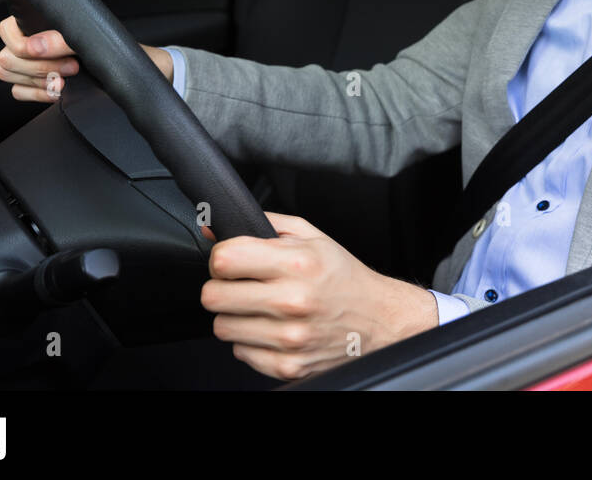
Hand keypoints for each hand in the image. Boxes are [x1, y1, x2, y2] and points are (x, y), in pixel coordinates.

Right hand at [0, 15, 172, 100]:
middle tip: (72, 66)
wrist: (131, 72)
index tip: (48, 50)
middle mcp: (32, 44)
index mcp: (40, 24)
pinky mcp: (37, 87)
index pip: (7, 29)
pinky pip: (18, 92)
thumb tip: (36, 45)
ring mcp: (31, 67)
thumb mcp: (92, 38)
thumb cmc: (112, 48)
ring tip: (67, 80)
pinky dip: (38, 94)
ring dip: (38, 79)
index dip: (21, 42)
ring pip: (8, 74)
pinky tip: (59, 92)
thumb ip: (63, 38)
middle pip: (7, 57)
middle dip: (40, 65)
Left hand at [200, 212, 437, 381]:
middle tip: (243, 285)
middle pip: (213, 296)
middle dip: (222, 287)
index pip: (224, 260)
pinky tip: (273, 329)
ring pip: (222, 327)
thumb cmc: (343, 277)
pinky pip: (240, 352)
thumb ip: (264, 225)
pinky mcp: (287, 365)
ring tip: (261, 308)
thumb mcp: (312, 237)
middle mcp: (292, 302)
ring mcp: (289, 338)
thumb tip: (213, 230)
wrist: (378, 320)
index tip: (233, 261)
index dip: (221, 258)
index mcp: (297, 264)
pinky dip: (251, 341)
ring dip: (236, 316)